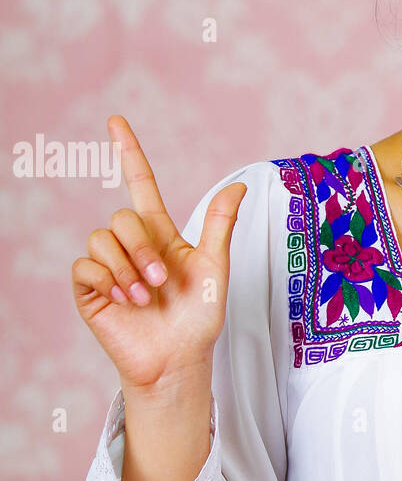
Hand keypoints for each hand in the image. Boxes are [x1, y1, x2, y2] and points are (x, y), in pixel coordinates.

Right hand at [71, 116, 246, 393]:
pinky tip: (122, 301)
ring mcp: (109, 267)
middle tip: (160, 282)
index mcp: (161, 235)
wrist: (178, 360)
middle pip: (122, 217)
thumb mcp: (214, 268)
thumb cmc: (198, 319)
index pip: (140, 184)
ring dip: (127, 269)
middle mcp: (132, 246)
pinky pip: (85, 266)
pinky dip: (106, 280)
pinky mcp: (90, 290)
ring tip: (143, 297)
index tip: (116, 120)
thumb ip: (221, 225)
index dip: (128, 152)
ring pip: (102, 238)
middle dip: (142, 249)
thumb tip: (238, 184)